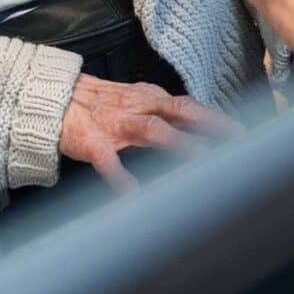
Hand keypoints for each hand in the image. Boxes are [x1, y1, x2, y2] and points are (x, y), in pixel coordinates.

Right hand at [57, 75, 240, 189]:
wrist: (51, 98)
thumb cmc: (94, 102)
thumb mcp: (132, 99)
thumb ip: (160, 111)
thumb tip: (194, 124)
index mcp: (147, 97)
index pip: (188, 105)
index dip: (215, 117)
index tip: (242, 131)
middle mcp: (137, 107)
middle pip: (181, 111)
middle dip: (211, 125)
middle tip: (238, 141)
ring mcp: (115, 124)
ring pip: (154, 131)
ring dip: (180, 144)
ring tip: (201, 160)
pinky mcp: (92, 142)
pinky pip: (109, 161)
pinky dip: (121, 177)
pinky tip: (133, 195)